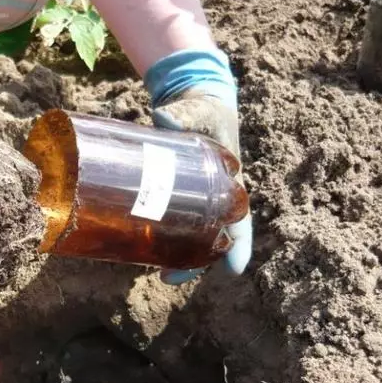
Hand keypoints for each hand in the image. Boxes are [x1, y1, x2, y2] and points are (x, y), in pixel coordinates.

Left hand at [144, 48, 252, 284]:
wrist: (193, 105)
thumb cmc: (205, 111)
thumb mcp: (200, 111)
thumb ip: (185, 115)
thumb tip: (165, 117)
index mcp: (230, 186)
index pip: (241, 222)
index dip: (238, 246)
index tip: (233, 270)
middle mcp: (213, 200)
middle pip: (210, 240)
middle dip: (194, 262)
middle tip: (169, 278)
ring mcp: (191, 202)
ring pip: (188, 237)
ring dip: (174, 256)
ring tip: (157, 272)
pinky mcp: (170, 197)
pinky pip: (167, 224)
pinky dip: (157, 240)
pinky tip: (140, 251)